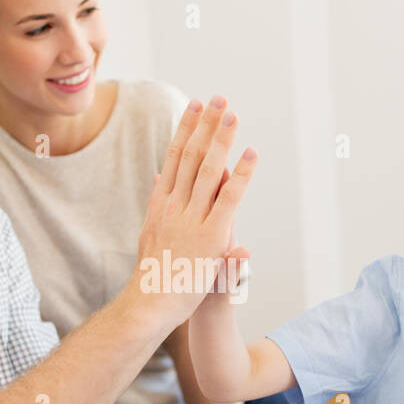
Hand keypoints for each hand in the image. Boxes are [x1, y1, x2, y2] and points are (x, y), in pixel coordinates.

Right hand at [131, 96, 257, 326]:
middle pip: (191, 156)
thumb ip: (159, 203)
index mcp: (160, 205)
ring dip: (222, 139)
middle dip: (205, 125)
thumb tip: (159, 176)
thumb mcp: (152, 234)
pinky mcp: (212, 235)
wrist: (151, 305)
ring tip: (233, 114)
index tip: (194, 107)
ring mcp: (192, 219)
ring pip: (209, 169)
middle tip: (217, 98)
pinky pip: (230, 197)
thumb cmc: (155, 275)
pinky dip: (242, 173)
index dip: (185, 130)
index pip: (173, 158)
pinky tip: (252, 153)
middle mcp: (174, 206)